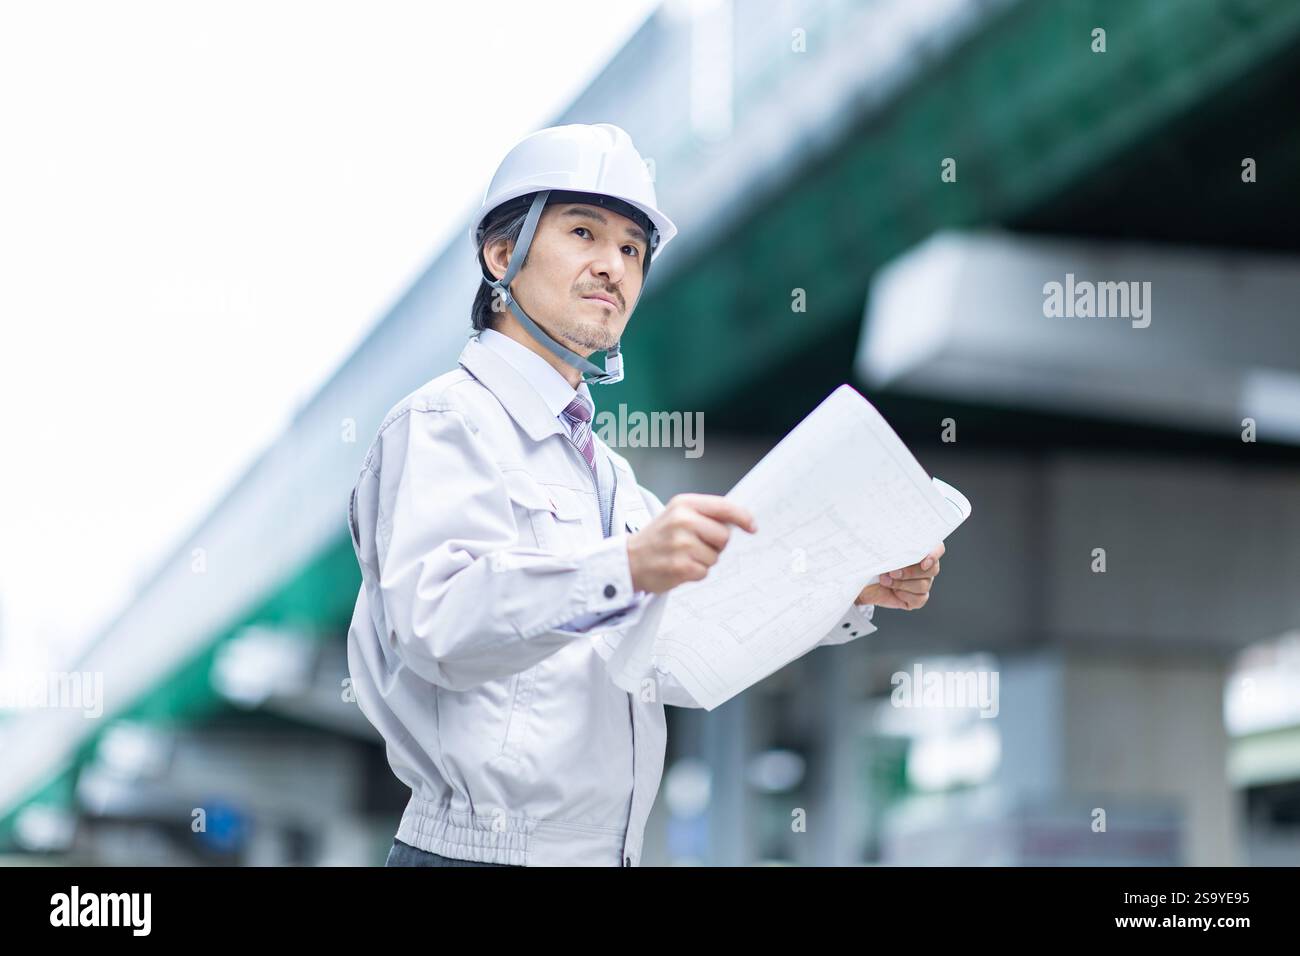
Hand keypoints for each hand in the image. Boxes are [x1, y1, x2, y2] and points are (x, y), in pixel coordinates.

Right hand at [627, 494, 756, 593]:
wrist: (629, 560)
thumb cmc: (658, 538)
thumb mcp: (677, 514)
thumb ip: (704, 514)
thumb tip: (738, 522)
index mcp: (684, 504)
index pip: (724, 507)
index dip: (743, 517)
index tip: (752, 527)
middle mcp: (683, 521)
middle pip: (724, 536)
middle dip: (716, 544)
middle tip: (695, 545)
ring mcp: (681, 544)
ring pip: (715, 557)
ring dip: (704, 560)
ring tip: (683, 556)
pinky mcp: (681, 566)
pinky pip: (705, 571)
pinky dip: (695, 573)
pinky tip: (679, 566)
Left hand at [855, 541, 943, 610]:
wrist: (863, 583)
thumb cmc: (872, 563)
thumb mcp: (879, 552)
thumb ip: (890, 547)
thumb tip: (894, 544)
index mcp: (919, 550)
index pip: (938, 549)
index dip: (934, 555)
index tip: (923, 562)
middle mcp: (925, 567)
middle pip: (933, 569)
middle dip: (910, 572)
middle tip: (892, 572)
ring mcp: (923, 583)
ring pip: (924, 585)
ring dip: (902, 584)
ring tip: (885, 580)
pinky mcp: (917, 598)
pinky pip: (919, 599)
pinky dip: (904, 595)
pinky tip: (893, 591)